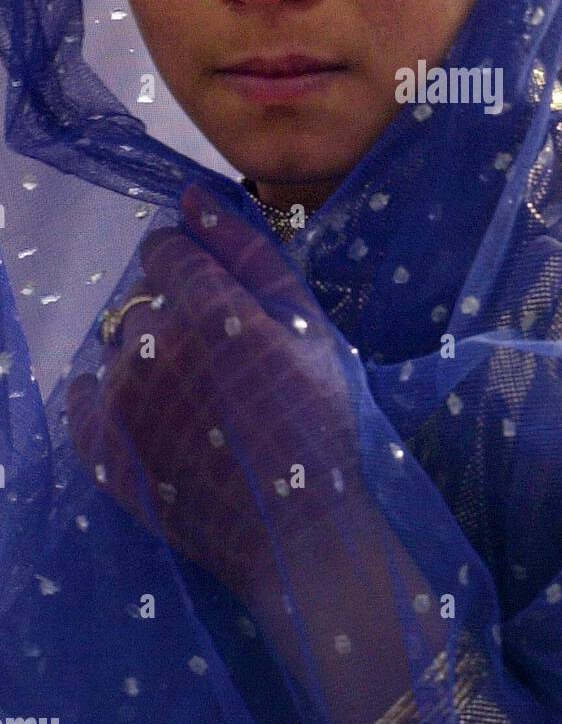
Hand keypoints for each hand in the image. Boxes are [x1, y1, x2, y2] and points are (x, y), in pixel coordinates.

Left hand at [65, 184, 363, 607]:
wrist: (297, 528)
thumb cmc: (316, 416)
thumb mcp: (307, 324)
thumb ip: (249, 253)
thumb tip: (192, 195)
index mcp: (205, 307)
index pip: (165, 251)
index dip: (191, 266)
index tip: (215, 297)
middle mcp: (150, 346)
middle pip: (143, 302)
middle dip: (174, 316)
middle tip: (219, 361)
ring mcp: (120, 401)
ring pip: (117, 349)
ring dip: (146, 360)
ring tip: (195, 400)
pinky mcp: (102, 450)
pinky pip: (82, 400)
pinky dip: (107, 397)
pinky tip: (149, 415)